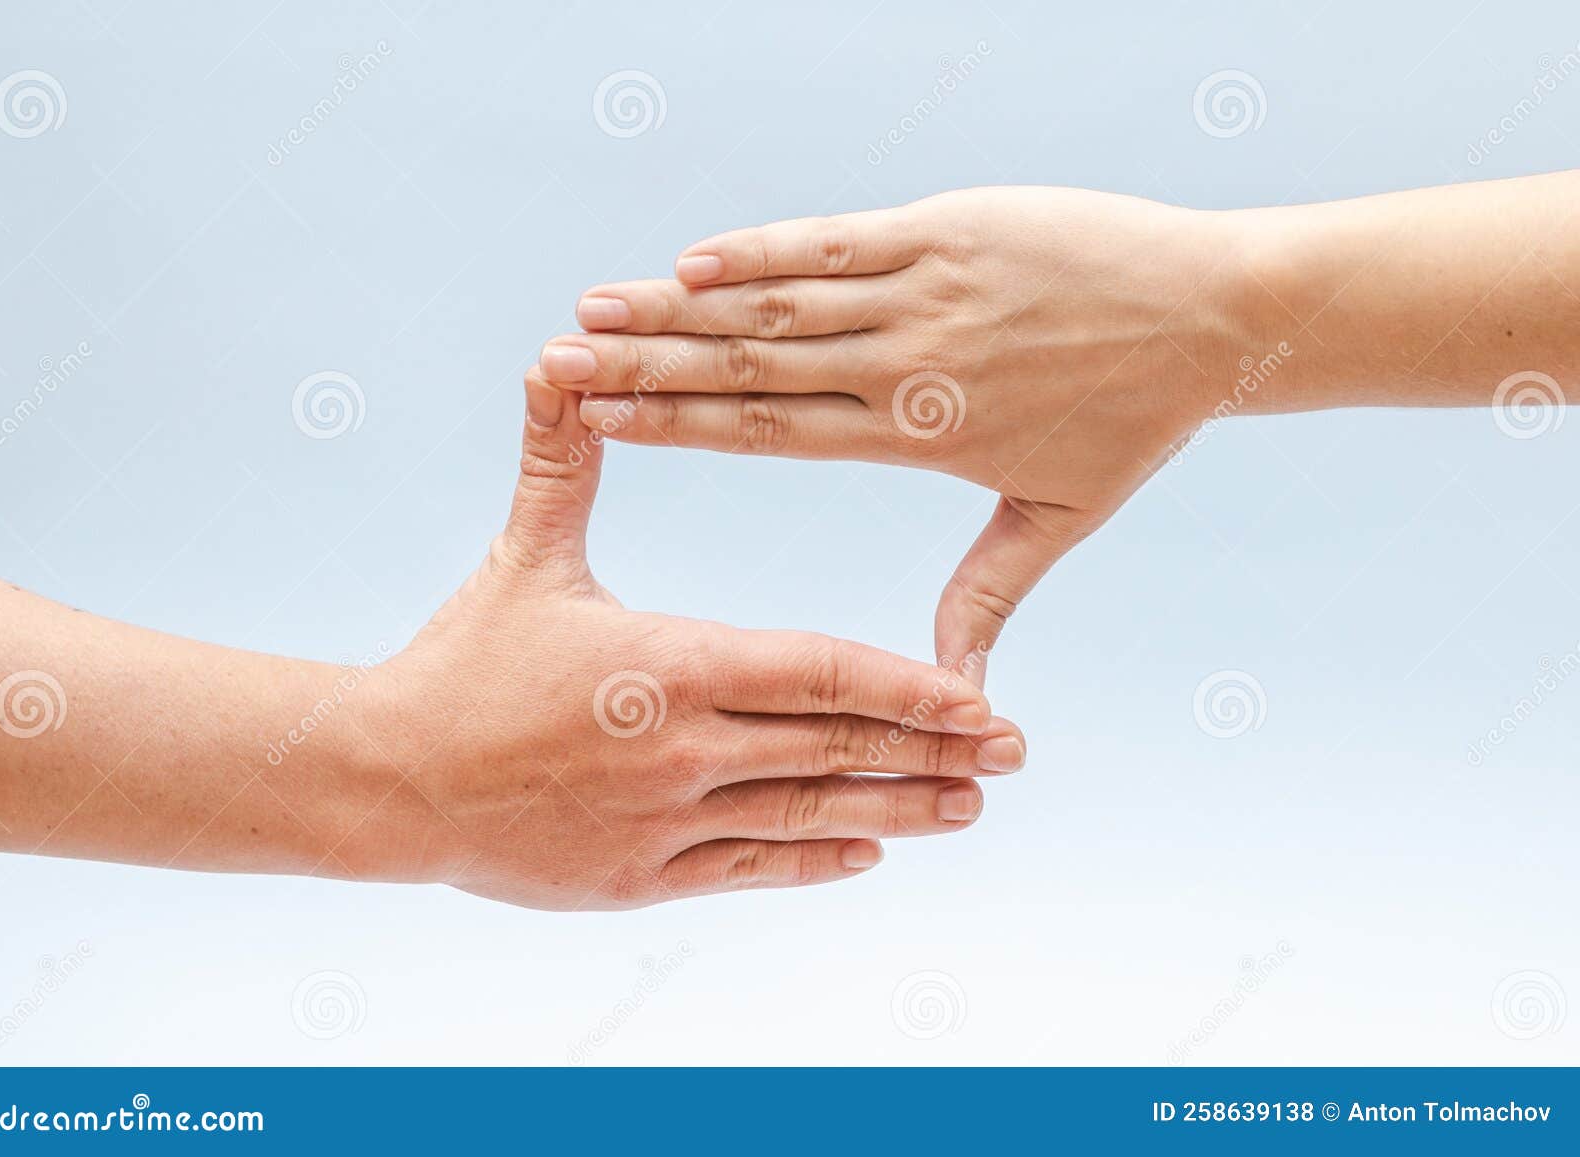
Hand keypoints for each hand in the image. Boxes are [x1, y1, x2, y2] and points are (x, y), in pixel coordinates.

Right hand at [351, 382, 1022, 909]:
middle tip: (1013, 751)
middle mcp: (686, 748)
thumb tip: (562, 355)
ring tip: (968, 807)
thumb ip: (563, 457)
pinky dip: (815, 860)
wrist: (383, 779)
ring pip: (810, 817)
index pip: (822, 671)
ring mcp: (668, 821)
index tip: (978, 693)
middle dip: (935, 751)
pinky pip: (752, 870)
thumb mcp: (525, 556)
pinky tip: (868, 850)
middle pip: (838, 749)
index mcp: (674, 662)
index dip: (908, 684)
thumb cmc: (460, 660)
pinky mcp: (641, 877)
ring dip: (898, 811)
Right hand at [538, 187, 1251, 677]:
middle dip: (651, 366)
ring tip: (601, 309)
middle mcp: (908, 368)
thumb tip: (962, 695)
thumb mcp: (1058, 517)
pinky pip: (842, 239)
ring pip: (785, 305)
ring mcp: (929, 293)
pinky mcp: (953, 228)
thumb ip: (987, 596)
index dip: (683, 427)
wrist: (1220, 316)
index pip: (775, 434)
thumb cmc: (1139, 423)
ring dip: (685, 307)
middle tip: (563, 364)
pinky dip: (769, 249)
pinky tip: (698, 258)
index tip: (604, 424)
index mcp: (917, 435)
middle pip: (755, 371)